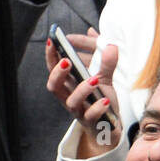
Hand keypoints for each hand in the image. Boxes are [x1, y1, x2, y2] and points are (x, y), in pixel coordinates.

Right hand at [44, 29, 121, 157]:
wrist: (109, 127)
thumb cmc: (100, 100)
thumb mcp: (104, 76)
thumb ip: (103, 57)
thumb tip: (96, 33)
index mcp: (68, 85)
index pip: (53, 69)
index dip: (50, 56)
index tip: (51, 41)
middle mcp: (69, 98)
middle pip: (54, 87)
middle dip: (57, 73)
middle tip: (67, 61)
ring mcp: (80, 111)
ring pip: (72, 102)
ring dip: (81, 90)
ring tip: (93, 80)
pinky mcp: (92, 122)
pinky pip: (91, 117)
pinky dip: (97, 108)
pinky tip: (106, 101)